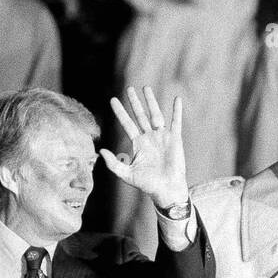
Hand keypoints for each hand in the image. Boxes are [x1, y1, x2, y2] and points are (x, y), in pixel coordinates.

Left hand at [100, 87, 188, 211]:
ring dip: (151, 101)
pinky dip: (176, 111)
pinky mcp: (175, 139)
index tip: (112, 100)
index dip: (120, 112)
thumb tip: (100, 151)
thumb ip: (113, 163)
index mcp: (138, 144)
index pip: (127, 124)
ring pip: (155, 114)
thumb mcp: (126, 174)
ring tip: (146, 88)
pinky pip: (176, 122)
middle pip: (140, 115)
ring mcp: (162, 137)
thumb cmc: (147, 184)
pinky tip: (177, 99)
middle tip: (129, 88)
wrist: (166, 189)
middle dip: (134, 102)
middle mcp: (149, 137)